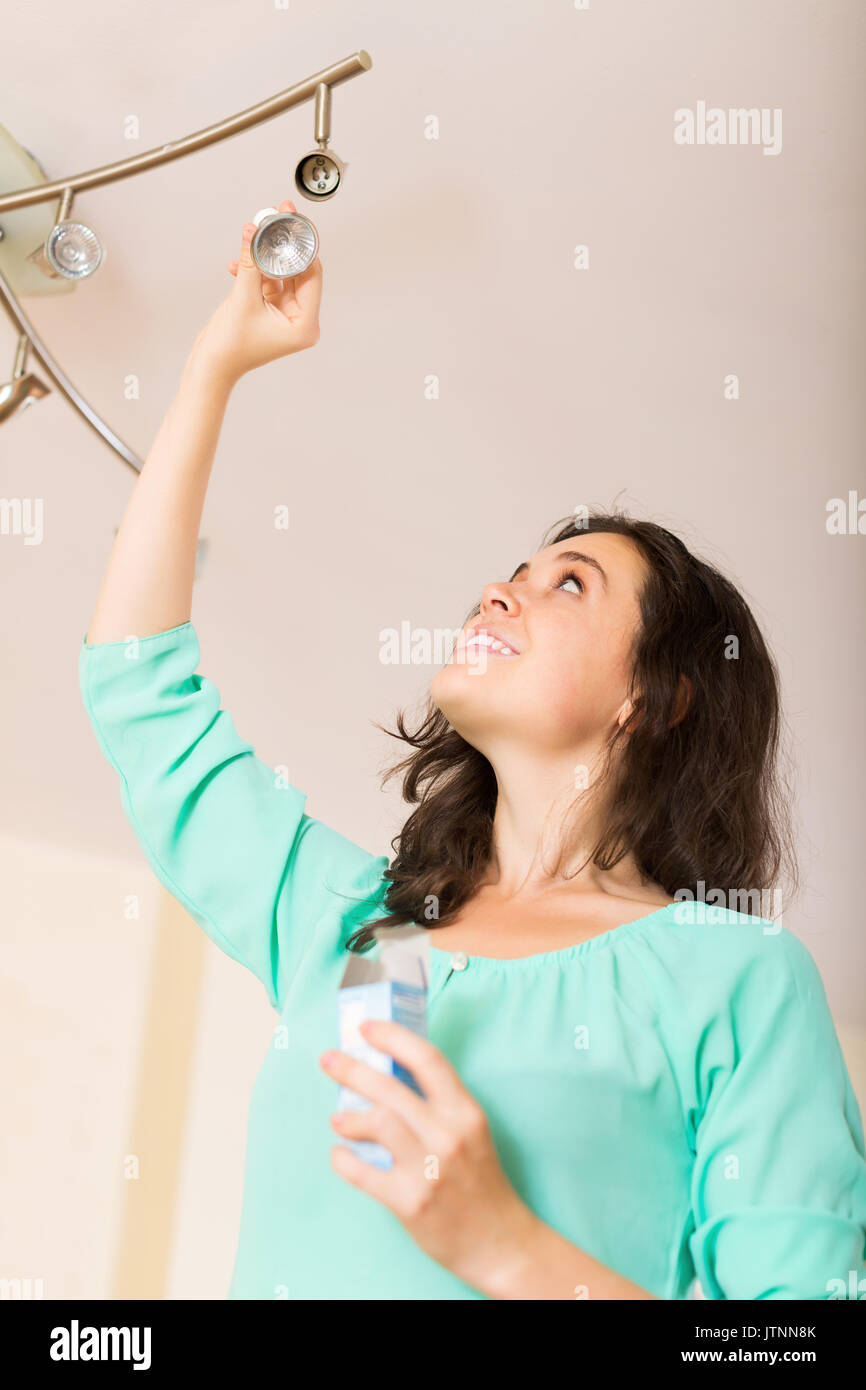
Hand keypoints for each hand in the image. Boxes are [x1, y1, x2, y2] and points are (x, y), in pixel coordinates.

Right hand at [191, 199, 321, 383]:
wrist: (211, 366)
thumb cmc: (230, 347)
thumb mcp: (242, 298)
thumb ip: (251, 261)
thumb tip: (254, 229)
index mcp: (305, 324)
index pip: (312, 274)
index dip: (301, 244)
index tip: (292, 219)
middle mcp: (301, 320)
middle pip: (298, 270)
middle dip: (283, 244)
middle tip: (276, 214)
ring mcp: (286, 315)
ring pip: (281, 273)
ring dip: (265, 254)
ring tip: (253, 232)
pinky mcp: (271, 311)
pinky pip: (267, 282)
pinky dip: (254, 271)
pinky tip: (237, 264)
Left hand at [320, 1020, 539, 1294]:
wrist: (500, 1241)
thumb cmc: (481, 1181)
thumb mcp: (471, 1131)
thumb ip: (438, 1105)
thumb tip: (388, 1075)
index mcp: (465, 1112)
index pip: (427, 1059)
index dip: (392, 1037)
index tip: (366, 1028)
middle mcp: (448, 1135)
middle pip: (390, 1088)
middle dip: (352, 1068)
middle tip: (329, 1060)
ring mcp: (429, 1169)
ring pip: (378, 1123)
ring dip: (349, 1117)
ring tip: (337, 1118)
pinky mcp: (410, 1203)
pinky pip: (364, 1173)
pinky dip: (344, 1161)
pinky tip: (339, 1155)